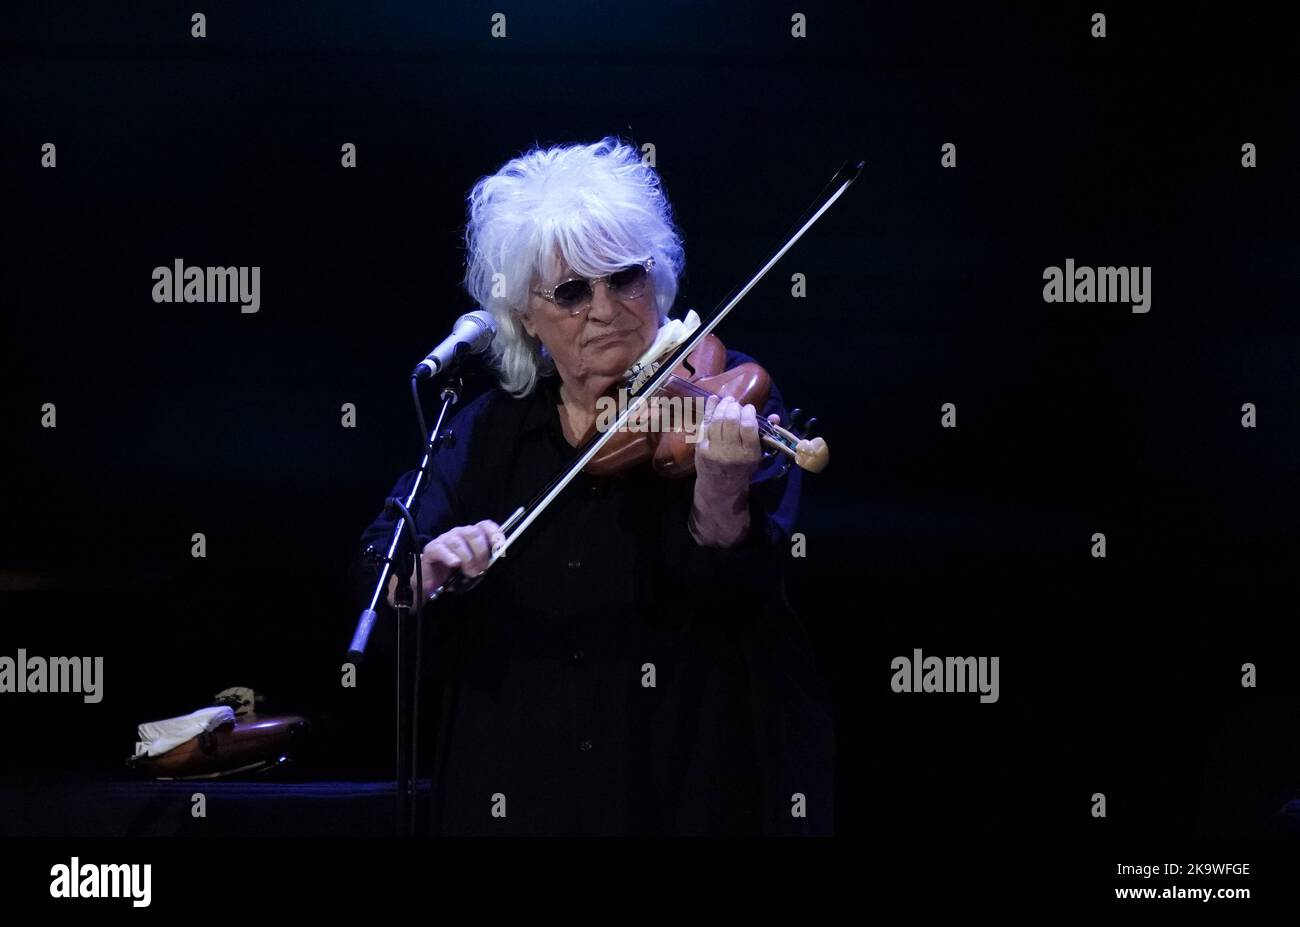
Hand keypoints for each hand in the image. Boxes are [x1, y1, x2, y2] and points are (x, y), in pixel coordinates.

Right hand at [386, 520, 503, 605]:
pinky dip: (450, 557)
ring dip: (468, 559)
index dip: (494, 533)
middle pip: (473, 533)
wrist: (431, 581)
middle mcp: (458, 533)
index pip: (485, 525)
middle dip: (480, 552)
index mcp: (471, 535)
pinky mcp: (431, 549)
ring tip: (470, 573)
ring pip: (458, 542)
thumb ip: (484, 562)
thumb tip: (496, 560)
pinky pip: (441, 549)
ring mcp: (444, 539)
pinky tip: (455, 564)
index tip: (500, 547)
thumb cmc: (455, 573)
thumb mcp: (474, 567)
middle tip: (481, 569)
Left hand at [689, 395, 778, 546]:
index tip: (749, 408)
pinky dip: (709, 410)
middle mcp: (731, 453)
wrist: (720, 485)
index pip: (748, 427)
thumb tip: (775, 416)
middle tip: (736, 403)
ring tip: (727, 401)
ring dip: (722, 406)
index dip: (748, 413)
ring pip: (717, 421)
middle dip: (734, 407)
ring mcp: (714, 450)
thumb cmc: (742, 467)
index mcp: (749, 455)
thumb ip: (766, 434)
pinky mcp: (700, 448)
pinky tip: (714, 400)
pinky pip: (705, 424)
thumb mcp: (757, 455)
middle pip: (731, 421)